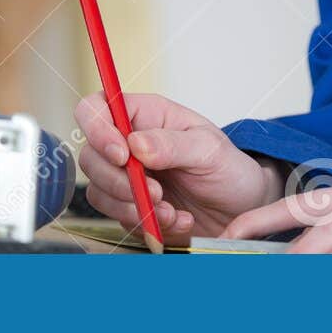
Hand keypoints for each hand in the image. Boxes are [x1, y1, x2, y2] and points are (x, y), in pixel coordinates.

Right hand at [74, 92, 283, 238]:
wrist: (241, 209)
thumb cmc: (228, 167)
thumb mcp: (209, 149)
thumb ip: (172, 144)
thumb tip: (136, 143)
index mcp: (145, 115)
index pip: (96, 108)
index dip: (98, 129)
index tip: (121, 155)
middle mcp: (128, 144)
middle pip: (90, 155)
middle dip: (118, 180)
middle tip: (156, 192)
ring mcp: (126, 177)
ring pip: (98, 191)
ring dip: (133, 206)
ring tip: (171, 210)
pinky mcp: (130, 208)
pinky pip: (118, 218)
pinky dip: (146, 224)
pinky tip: (176, 220)